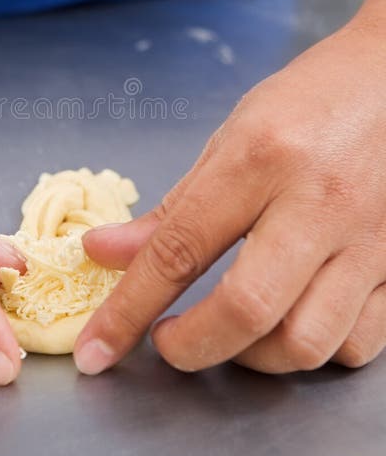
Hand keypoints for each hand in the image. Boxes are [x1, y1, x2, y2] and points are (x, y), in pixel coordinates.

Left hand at [76, 0, 385, 375]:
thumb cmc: (314, 98)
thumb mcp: (233, 136)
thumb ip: (174, 207)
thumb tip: (106, 254)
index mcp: (261, 158)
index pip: (179, 250)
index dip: (128, 310)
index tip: (97, 350)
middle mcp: (319, 202)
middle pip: (250, 311)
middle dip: (194, 348)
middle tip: (170, 341)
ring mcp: (372, 238)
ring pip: (310, 343)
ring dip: (255, 357)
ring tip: (232, 331)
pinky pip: (361, 342)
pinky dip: (316, 350)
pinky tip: (292, 322)